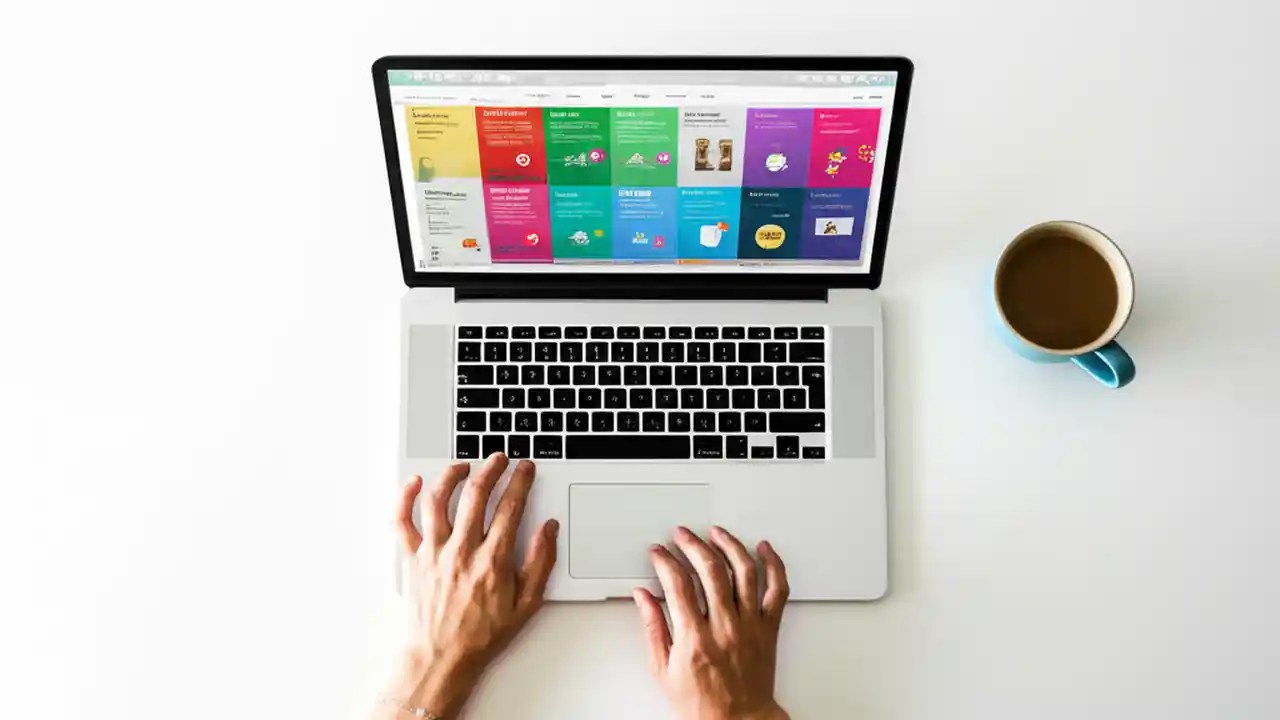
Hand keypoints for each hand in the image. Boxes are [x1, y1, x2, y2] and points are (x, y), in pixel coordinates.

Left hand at [381, 454, 557, 718]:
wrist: (440, 659)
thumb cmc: (481, 637)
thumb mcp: (526, 605)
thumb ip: (540, 563)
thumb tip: (549, 530)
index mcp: (492, 560)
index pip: (510, 507)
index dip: (521, 481)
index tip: (525, 468)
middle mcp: (461, 550)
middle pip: (476, 494)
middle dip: (491, 468)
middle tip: (499, 458)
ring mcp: (433, 552)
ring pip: (438, 499)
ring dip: (451, 475)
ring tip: (463, 465)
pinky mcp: (411, 559)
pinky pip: (401, 521)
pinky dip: (404, 498)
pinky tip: (414, 483)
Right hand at [634, 526, 790, 719]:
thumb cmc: (702, 705)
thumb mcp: (663, 671)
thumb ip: (653, 629)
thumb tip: (643, 598)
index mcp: (695, 639)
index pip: (677, 584)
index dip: (665, 561)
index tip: (658, 553)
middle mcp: (725, 628)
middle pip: (710, 570)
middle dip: (692, 544)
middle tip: (682, 535)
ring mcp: (750, 626)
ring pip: (744, 572)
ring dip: (729, 545)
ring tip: (716, 533)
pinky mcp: (769, 628)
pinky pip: (777, 590)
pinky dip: (774, 565)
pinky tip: (764, 550)